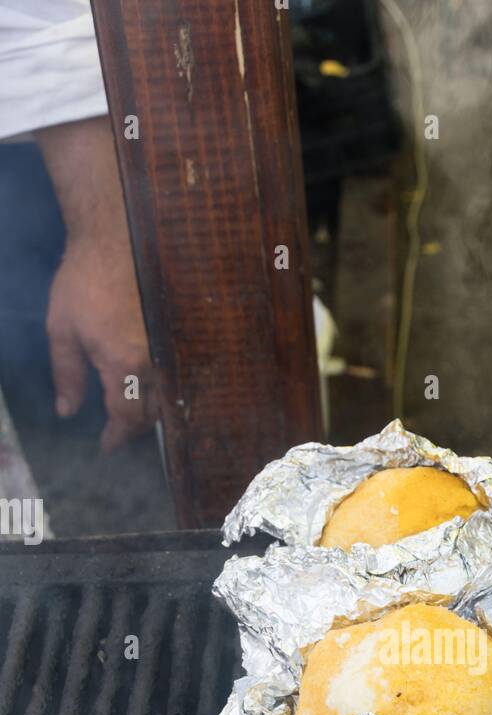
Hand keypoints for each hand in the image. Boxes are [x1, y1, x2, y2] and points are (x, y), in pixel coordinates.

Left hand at [38, 117, 156, 452]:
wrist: (115, 238)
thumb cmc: (84, 281)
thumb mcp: (62, 330)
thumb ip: (66, 375)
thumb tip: (67, 412)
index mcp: (124, 364)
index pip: (125, 417)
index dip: (116, 436)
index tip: (106, 446)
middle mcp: (153, 362)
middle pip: (150, 413)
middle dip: (133, 426)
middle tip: (117, 430)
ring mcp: (170, 348)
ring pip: (166, 396)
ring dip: (150, 410)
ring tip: (133, 412)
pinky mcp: (177, 333)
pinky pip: (175, 373)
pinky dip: (165, 389)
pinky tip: (153, 388)